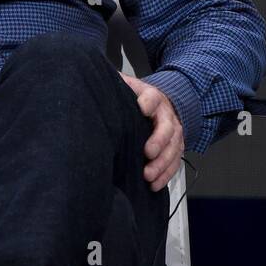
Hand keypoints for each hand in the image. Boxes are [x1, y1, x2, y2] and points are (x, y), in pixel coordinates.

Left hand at [119, 72, 183, 191]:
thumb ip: (114, 84)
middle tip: (147, 153)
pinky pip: (174, 163)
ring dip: (162, 163)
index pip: (153, 97)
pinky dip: (166, 175)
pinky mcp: (175, 148)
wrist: (158, 103)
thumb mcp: (124, 85)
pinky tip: (154, 185)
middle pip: (167, 128)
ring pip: (173, 149)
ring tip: (148, 176)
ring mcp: (174, 133)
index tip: (142, 108)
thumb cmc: (134, 96)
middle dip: (158, 141)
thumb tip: (90, 80)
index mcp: (152, 96)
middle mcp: (167, 115)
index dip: (148, 102)